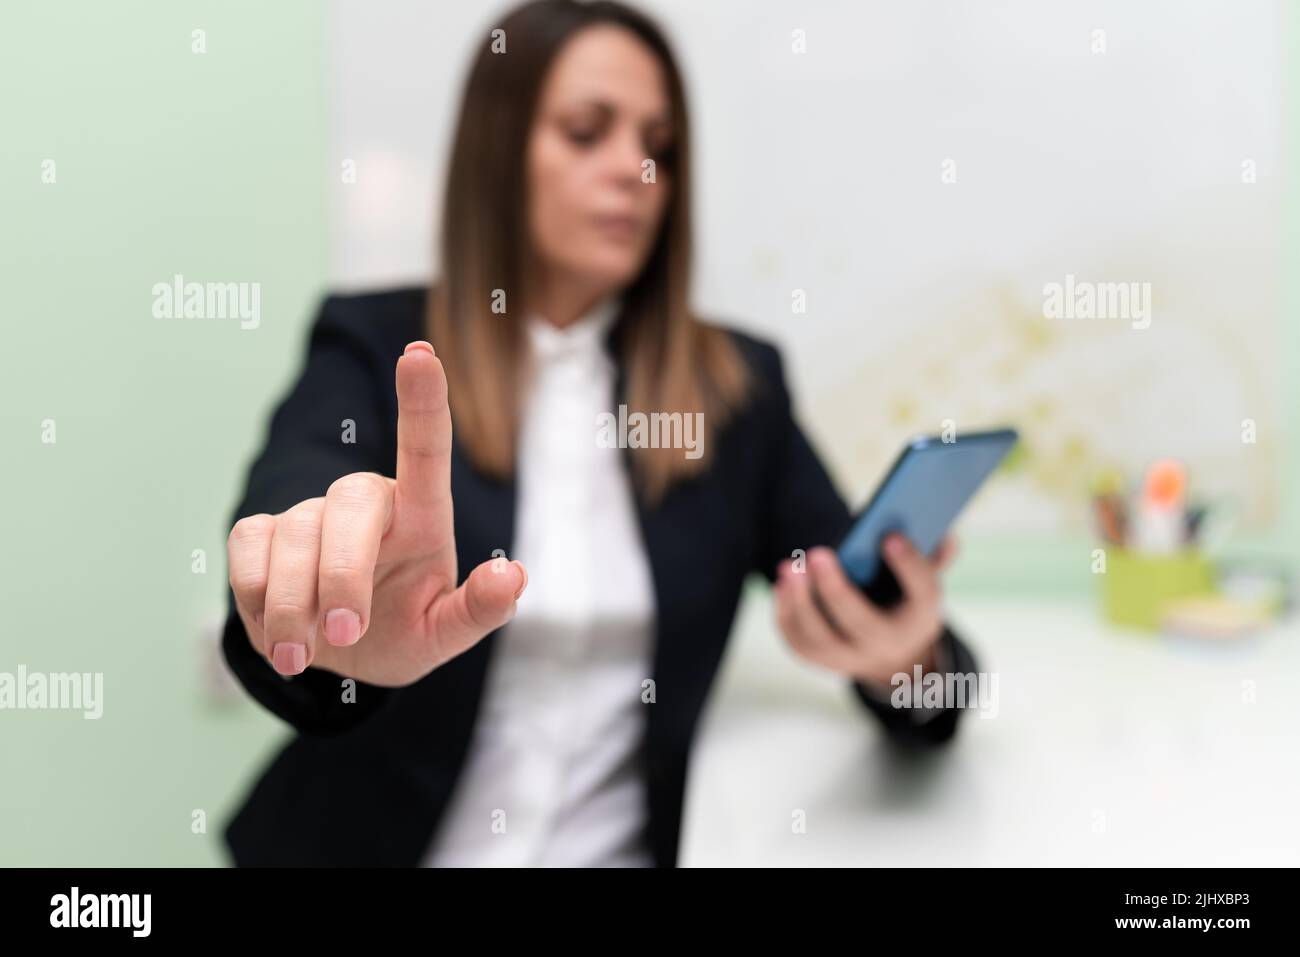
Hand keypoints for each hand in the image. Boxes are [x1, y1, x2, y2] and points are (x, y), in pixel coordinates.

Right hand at [226, 341, 527, 684]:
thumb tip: (514, 576)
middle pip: (349, 502)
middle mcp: (366, 502)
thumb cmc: (402, 630)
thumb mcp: (444, 634)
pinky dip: (257, 598)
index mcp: (421, 515)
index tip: (420, 355)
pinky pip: (248, 547)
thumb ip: (479, 610)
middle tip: (345, 634)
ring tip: (306, 655)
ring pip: (293, 537)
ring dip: (293, 606)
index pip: (425, 447)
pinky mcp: (261, 532)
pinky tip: (279, 631)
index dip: (421, 400)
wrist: (336, 656)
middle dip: (342, 575)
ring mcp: (310, 513)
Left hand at [774, 533, 957, 687]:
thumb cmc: (905, 602)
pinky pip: (798, 642)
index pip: (922, 593)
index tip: (890, 537)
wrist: (892, 655)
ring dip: (800, 602)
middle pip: (859, 623)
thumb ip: (934, 556)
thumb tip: (944, 535)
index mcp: (919, 618)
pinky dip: (786, 613)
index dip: (909, 565)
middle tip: (817, 554)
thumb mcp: (924, 582)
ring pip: (819, 638)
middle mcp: (885, 645)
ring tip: (790, 567)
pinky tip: (783, 582)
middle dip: (835, 589)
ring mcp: (850, 658)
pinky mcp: (821, 660)